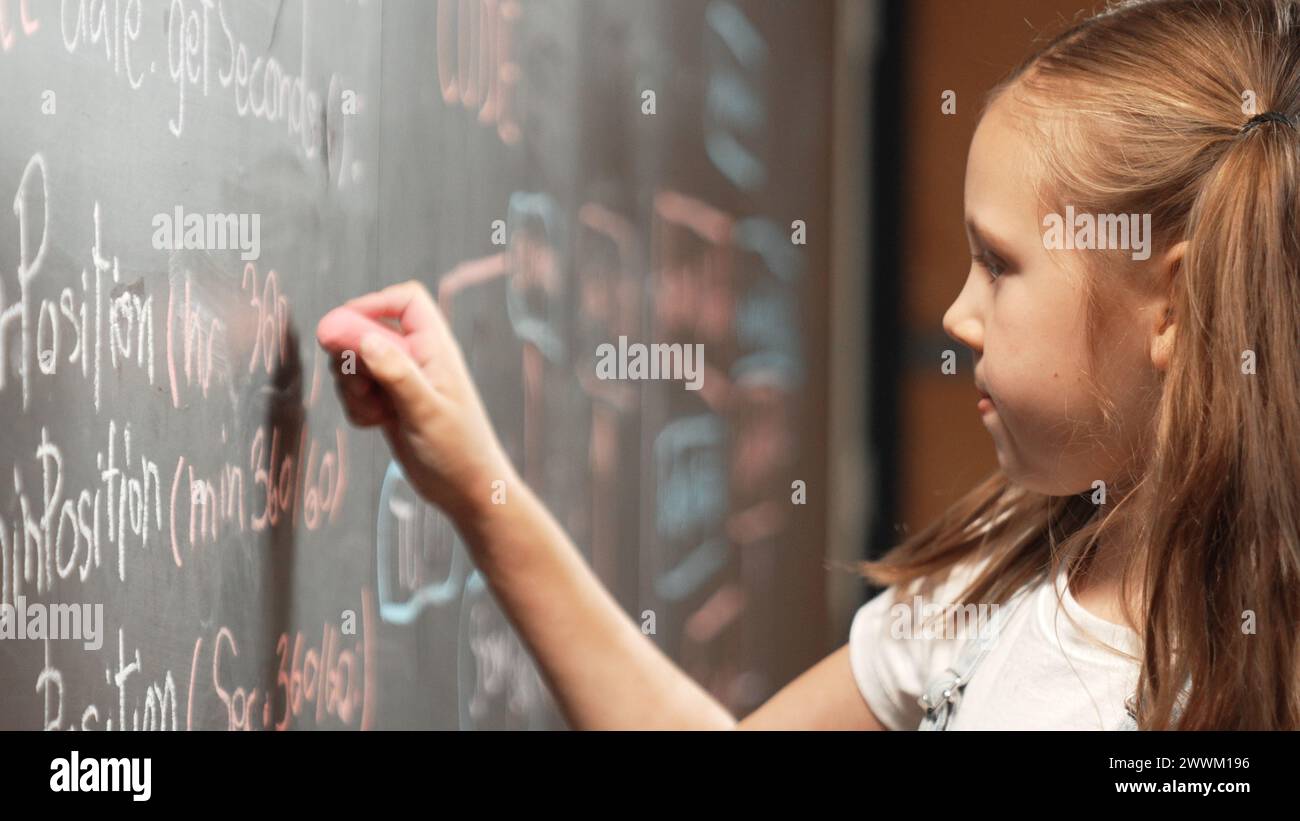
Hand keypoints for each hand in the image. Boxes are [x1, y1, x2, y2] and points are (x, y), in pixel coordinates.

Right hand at [315, 280, 517, 525]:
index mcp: (435, 350)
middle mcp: (417, 360)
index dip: (373, 304)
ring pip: (356, 363)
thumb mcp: (426, 411)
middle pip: (368, 331)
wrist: (466, 491)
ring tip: (373, 411)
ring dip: (351, 385)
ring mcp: (401, 382)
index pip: (405, 301)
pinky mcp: (390, 404)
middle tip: (357, 385)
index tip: (344, 328)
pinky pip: (357, 392)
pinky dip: (357, 406)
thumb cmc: (458, 451)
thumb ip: (396, 373)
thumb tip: (364, 338)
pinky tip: (376, 424)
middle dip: (351, 355)